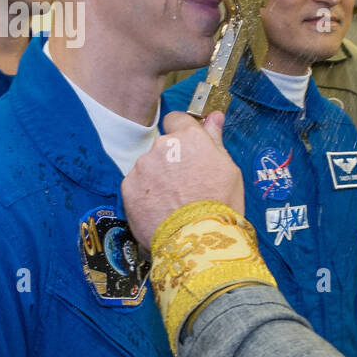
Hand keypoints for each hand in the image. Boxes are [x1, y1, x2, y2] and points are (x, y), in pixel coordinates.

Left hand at [122, 111, 243, 244]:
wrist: (197, 240)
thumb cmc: (220, 205)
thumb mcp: (228, 169)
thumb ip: (215, 139)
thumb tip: (214, 117)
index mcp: (189, 137)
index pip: (177, 118)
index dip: (183, 132)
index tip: (188, 147)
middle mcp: (162, 146)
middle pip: (163, 145)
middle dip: (171, 159)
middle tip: (186, 183)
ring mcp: (143, 167)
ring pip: (149, 166)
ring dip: (158, 177)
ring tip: (173, 201)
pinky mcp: (129, 187)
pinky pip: (138, 185)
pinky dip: (146, 194)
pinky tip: (160, 209)